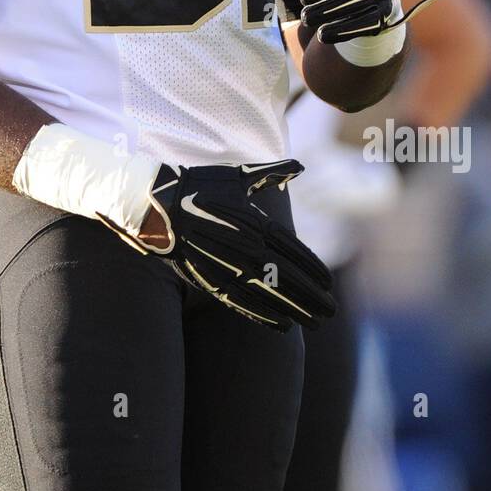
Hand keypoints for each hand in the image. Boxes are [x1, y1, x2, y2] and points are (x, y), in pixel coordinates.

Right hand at [106, 161, 335, 329]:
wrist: (159, 204)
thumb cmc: (201, 185)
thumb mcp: (239, 176)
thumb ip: (271, 173)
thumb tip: (299, 164)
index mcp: (256, 223)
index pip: (294, 252)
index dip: (313, 270)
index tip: (329, 284)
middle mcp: (246, 248)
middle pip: (287, 279)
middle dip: (312, 297)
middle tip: (330, 311)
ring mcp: (228, 266)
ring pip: (269, 295)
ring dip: (294, 311)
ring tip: (314, 323)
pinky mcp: (211, 280)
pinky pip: (243, 303)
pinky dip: (263, 316)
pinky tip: (282, 326)